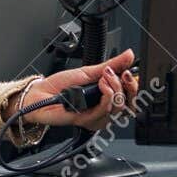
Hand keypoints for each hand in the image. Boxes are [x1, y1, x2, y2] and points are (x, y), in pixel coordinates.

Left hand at [10, 49, 139, 131]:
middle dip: (128, 87)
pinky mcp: (89, 121)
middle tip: (120, 74)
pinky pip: (105, 112)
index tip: (129, 72)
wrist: (42, 94)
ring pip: (119, 108)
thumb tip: (129, 55)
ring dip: (114, 88)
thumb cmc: (60, 85)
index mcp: (107, 96)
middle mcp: (104, 109)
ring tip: (103, 77)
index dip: (135, 86)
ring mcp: (97, 116)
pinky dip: (106, 96)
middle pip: (129, 105)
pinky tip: (99, 86)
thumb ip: (112, 65)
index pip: (131, 97)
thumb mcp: (90, 70)